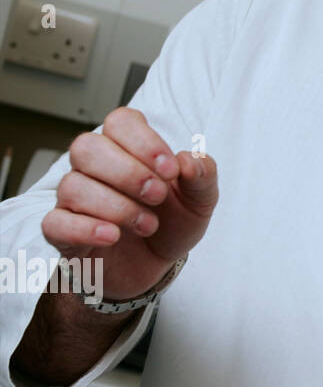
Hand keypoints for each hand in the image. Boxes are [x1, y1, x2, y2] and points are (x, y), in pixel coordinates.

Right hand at [41, 107, 219, 300]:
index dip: (144, 141)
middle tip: (158, 195)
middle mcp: (95, 167)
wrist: (158, 265)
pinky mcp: (62, 230)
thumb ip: (203, 175)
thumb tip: (190, 159)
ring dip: (117, 206)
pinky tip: (113, 236)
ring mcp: (74, 198)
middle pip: (87, 147)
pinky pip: (55, 222)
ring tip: (148, 225)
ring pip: (72, 185)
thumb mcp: (200, 200)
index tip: (171, 170)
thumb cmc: (173, 222)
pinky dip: (85, 229)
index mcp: (128, 148)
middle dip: (127, 172)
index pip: (120, 121)